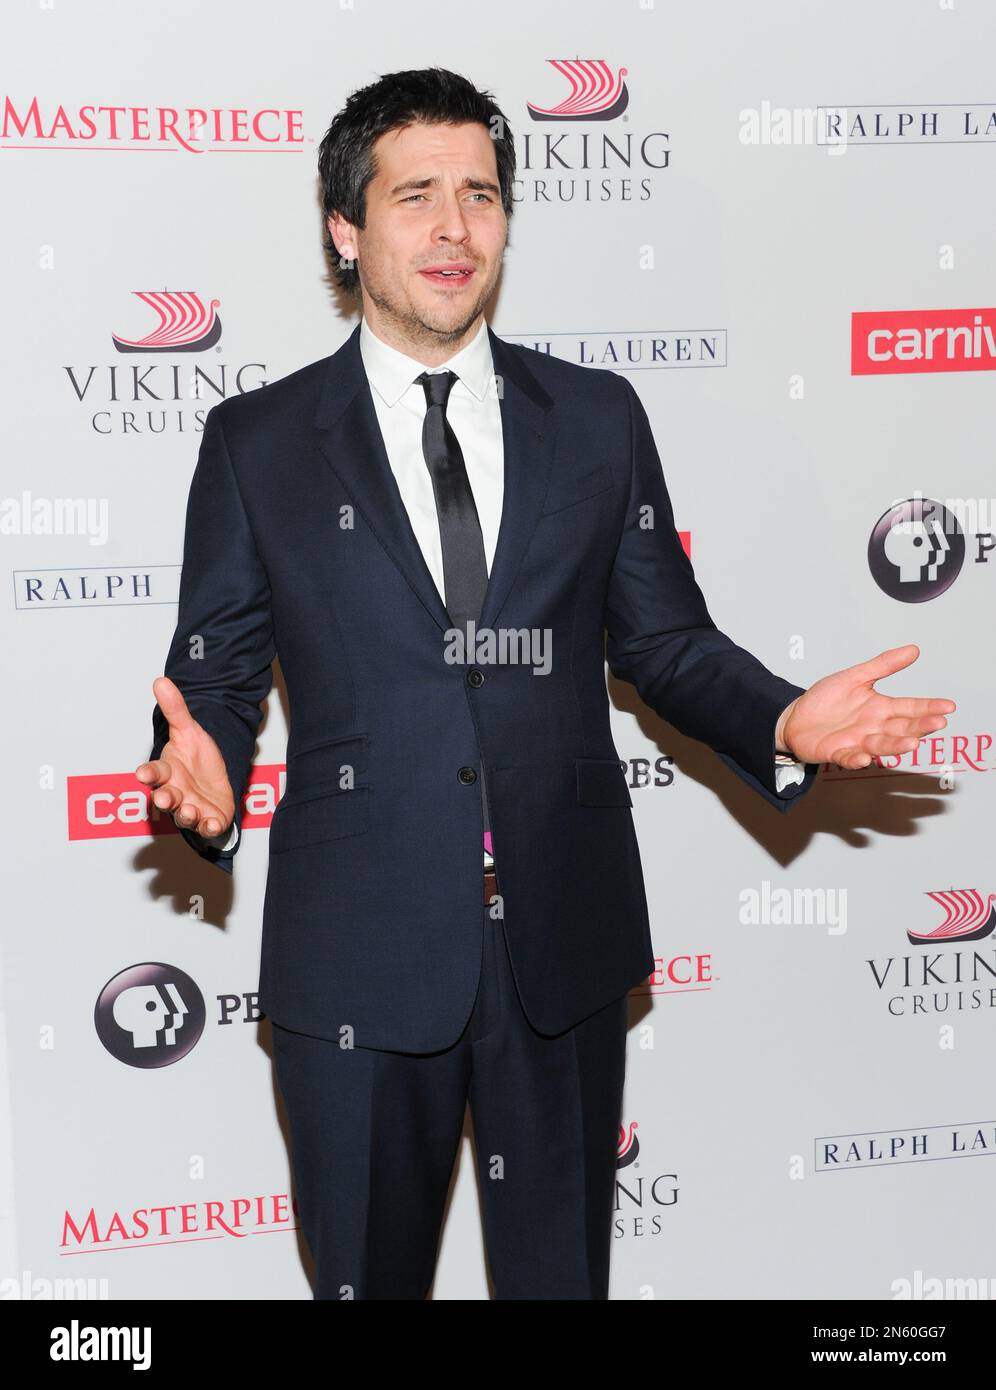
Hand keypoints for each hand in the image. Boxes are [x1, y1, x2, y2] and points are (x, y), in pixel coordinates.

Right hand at [135, 676, 234, 839]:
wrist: (216, 781)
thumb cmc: (196, 759)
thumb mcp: (189, 731)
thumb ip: (175, 709)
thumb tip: (161, 681)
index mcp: (167, 771)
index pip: (154, 772)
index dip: (148, 773)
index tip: (141, 773)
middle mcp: (175, 793)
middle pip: (165, 798)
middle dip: (164, 799)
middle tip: (164, 798)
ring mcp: (190, 808)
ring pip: (184, 815)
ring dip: (186, 814)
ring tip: (190, 810)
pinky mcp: (208, 820)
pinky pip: (207, 827)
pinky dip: (209, 827)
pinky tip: (213, 823)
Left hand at [774, 644, 955, 770]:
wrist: (794, 717)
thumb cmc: (825, 700)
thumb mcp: (854, 677)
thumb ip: (883, 665)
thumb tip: (913, 650)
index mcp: (880, 708)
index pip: (910, 707)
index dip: (929, 707)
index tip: (948, 706)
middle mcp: (874, 727)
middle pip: (902, 728)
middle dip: (920, 727)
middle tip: (938, 723)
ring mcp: (858, 742)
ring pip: (881, 745)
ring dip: (896, 745)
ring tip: (911, 743)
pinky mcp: (838, 753)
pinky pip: (849, 758)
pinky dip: (857, 759)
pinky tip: (865, 758)